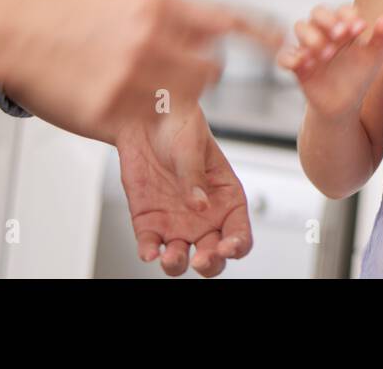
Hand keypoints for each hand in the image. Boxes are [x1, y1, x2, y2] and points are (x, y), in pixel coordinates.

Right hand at [0, 0, 284, 143]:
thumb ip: (166, 16)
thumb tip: (205, 32)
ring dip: (171, 103)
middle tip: (166, 75)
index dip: (258, 34)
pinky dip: (142, 128)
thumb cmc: (61, 15)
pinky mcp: (111, 111)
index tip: (281, 44)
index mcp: (158, 3)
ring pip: (183, 103)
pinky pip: (148, 129)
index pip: (225, 21)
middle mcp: (152, 37)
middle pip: (209, 71)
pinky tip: (118, 112)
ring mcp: (133, 76)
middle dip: (197, 77)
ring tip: (137, 91)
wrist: (8, 32)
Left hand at [116, 106, 250, 277]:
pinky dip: (149, 252)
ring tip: (171, 256)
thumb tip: (198, 205)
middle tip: (202, 258)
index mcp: (226, 198)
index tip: (227, 246)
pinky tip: (149, 251)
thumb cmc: (179, 126)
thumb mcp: (191, 146)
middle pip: (214, 255)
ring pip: (181, 257)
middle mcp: (204, 217)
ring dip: (177, 263)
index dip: (237, 245)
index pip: (239, 233)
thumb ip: (194, 177)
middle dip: (210, 263)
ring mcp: (176, 222)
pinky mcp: (149, 221)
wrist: (143, 119)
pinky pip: (150, 244)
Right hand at [277, 3, 382, 119]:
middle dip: (328, 20)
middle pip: (318, 12)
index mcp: (343, 27)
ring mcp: (309, 47)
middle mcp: (324, 32)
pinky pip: (284, 55)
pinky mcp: (297, 65)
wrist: (345, 103)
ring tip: (328, 54)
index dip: (348, 15)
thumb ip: (382, 38)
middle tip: (340, 34)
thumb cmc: (359, 75)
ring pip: (300, 26)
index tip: (360, 28)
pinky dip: (291, 57)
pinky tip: (306, 64)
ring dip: (312, 36)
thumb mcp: (374, 58)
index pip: (342, 10)